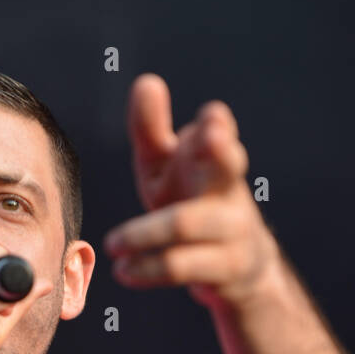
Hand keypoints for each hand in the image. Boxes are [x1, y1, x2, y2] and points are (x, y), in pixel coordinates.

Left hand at [104, 74, 283, 308]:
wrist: (241, 266)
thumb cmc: (193, 202)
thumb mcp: (169, 167)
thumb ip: (153, 130)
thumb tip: (147, 82)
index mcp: (215, 157)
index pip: (219, 132)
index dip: (217, 125)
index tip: (211, 118)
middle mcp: (229, 187)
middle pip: (228, 166)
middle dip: (222, 151)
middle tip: (214, 136)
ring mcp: (233, 229)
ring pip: (189, 223)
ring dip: (145, 233)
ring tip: (113, 244)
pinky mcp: (227, 269)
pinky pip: (184, 267)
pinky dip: (149, 270)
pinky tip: (124, 271)